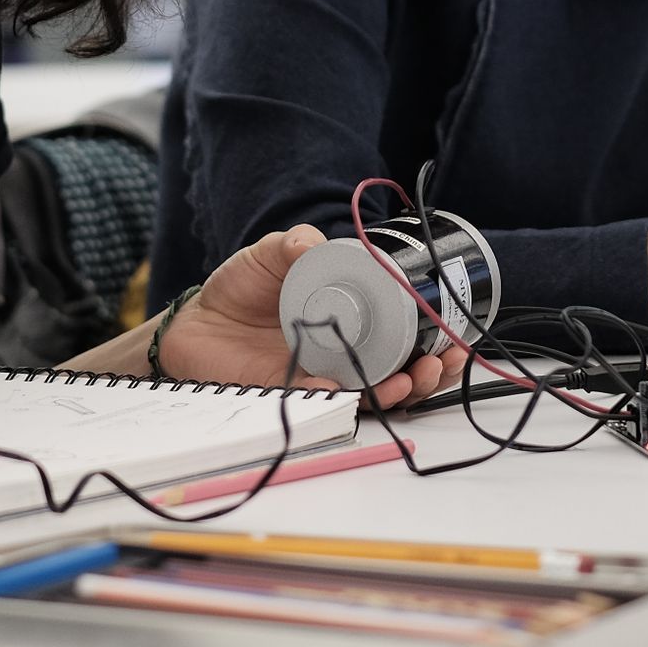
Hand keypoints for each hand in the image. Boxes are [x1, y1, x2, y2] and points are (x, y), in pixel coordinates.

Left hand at [155, 225, 467, 407]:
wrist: (194, 319)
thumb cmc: (241, 288)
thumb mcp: (271, 254)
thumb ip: (295, 245)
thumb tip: (314, 243)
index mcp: (351, 320)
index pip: (405, 336)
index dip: (435, 341)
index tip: (453, 338)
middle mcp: (344, 353)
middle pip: (401, 374)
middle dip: (431, 375)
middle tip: (440, 362)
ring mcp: (320, 376)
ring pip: (371, 395)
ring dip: (398, 392)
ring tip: (411, 379)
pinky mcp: (291, 395)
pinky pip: (321, 403)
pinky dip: (338, 398)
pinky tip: (345, 387)